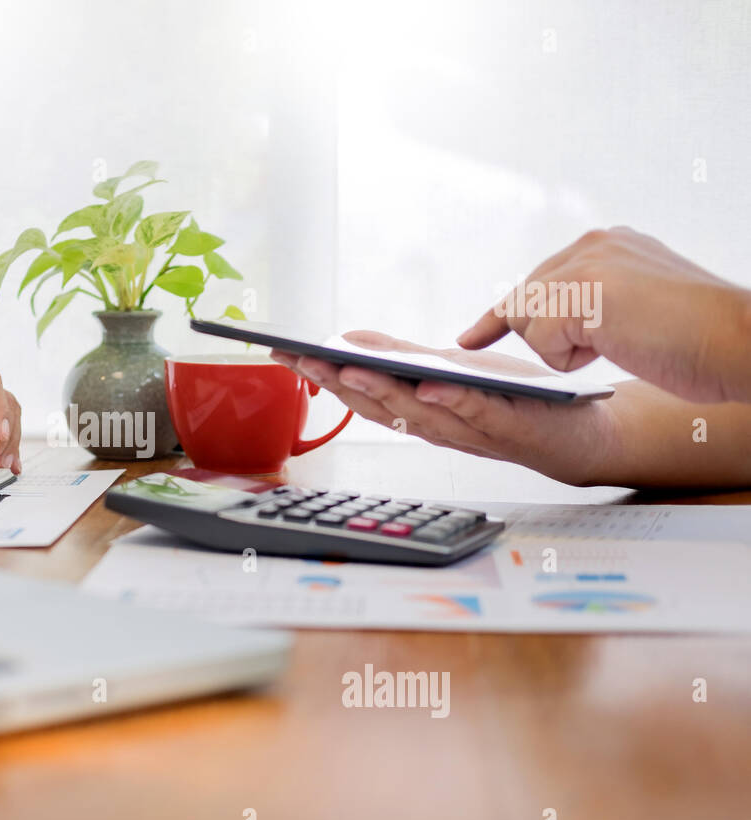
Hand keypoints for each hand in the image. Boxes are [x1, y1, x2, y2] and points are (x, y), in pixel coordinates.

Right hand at [271, 348, 622, 485]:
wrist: (583, 434)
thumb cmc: (513, 402)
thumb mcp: (449, 373)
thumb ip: (402, 360)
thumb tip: (351, 339)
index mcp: (419, 411)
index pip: (358, 392)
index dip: (318, 376)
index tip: (282, 353)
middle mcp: (437, 425)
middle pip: (377, 405)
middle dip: (335, 383)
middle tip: (300, 361)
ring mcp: (471, 429)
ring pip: (416, 414)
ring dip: (381, 393)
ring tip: (348, 369)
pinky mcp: (513, 428)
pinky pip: (477, 413)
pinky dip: (451, 402)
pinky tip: (429, 385)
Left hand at [457, 226, 750, 402]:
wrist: (739, 342)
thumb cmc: (697, 339)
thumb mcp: (636, 308)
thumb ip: (594, 302)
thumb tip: (547, 316)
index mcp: (608, 245)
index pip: (539, 279)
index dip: (506, 315)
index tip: (470, 337)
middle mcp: (594, 245)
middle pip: (524, 301)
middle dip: (537, 334)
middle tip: (591, 343)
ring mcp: (585, 264)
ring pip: (527, 319)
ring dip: (562, 348)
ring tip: (619, 340)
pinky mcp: (578, 292)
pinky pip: (539, 339)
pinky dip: (569, 357)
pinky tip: (614, 345)